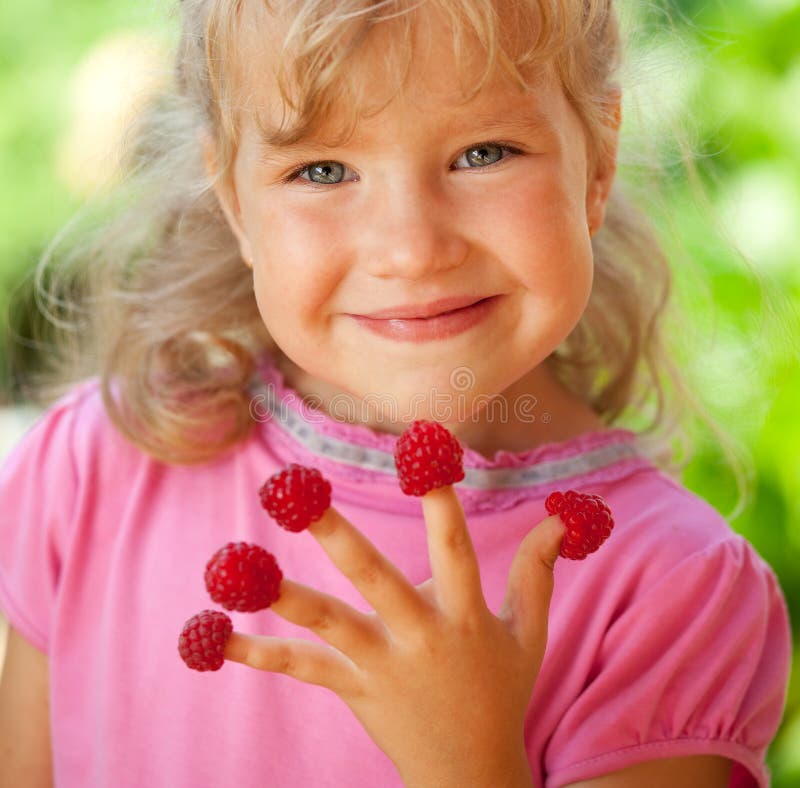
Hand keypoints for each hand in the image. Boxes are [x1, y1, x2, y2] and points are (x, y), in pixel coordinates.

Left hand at [224, 486, 565, 787]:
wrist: (472, 775)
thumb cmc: (502, 692)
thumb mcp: (530, 634)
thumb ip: (538, 573)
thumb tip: (563, 519)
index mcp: (466, 616)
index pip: (454, 545)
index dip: (440, 496)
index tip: (422, 447)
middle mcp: (421, 637)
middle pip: (374, 577)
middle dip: (337, 534)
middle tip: (299, 493)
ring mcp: (383, 666)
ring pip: (329, 624)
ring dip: (284, 595)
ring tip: (235, 569)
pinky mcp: (356, 689)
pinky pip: (304, 669)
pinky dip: (260, 653)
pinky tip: (215, 636)